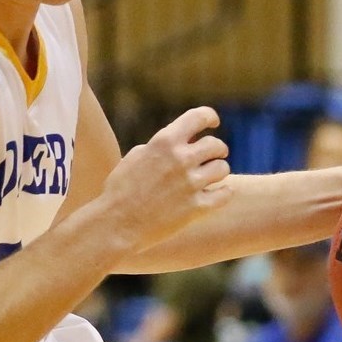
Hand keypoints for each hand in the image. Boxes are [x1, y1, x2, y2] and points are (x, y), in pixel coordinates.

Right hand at [100, 106, 232, 250]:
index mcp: (164, 142)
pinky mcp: (197, 208)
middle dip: (217, 149)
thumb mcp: (136, 156)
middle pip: (216, 144)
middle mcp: (180, 159)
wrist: (116, 224)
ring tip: (210, 177)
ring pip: (223, 168)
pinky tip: (217, 194)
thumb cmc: (121, 189)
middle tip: (213, 156)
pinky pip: (225, 194)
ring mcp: (190, 184)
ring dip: (218, 171)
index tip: (213, 122)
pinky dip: (223, 193)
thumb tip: (182, 140)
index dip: (209, 117)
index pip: (198, 117)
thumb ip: (161, 146)